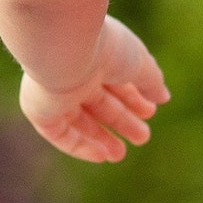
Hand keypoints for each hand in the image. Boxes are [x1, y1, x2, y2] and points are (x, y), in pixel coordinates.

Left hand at [19, 17, 168, 161]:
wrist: (64, 46)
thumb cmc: (104, 47)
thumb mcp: (137, 64)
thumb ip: (151, 80)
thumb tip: (163, 97)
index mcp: (94, 52)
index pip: (114, 80)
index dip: (134, 98)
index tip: (151, 111)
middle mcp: (72, 70)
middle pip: (98, 101)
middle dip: (121, 120)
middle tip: (143, 138)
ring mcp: (54, 90)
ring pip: (78, 119)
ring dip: (100, 137)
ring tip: (120, 155)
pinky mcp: (39, 108)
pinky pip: (59, 133)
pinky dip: (79, 145)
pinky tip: (101, 156)